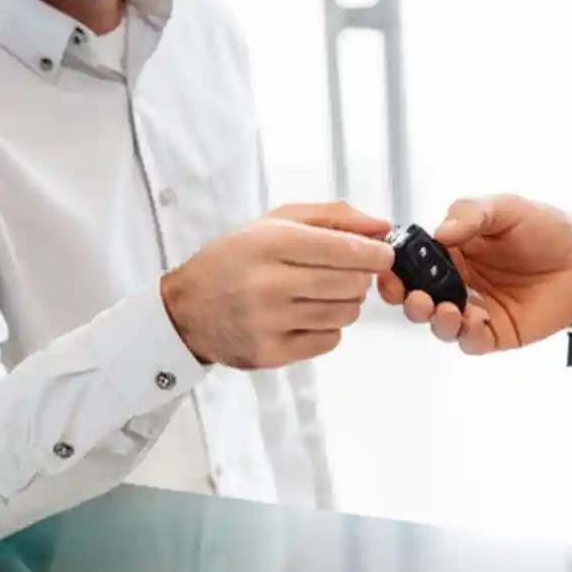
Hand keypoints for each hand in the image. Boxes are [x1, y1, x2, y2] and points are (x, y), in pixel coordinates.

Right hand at [161, 202, 393, 368]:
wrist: (186, 308)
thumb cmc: (236, 259)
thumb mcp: (274, 223)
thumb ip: (333, 217)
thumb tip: (383, 227)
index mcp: (268, 243)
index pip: (342, 249)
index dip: (374, 253)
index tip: (384, 255)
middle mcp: (267, 284)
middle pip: (350, 283)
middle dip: (359, 277)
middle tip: (345, 273)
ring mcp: (267, 322)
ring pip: (345, 313)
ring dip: (346, 302)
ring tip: (323, 293)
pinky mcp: (270, 354)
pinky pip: (330, 340)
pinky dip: (329, 327)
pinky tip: (306, 316)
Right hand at [377, 194, 571, 353]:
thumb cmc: (545, 228)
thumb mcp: (505, 208)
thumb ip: (470, 215)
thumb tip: (439, 233)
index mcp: (452, 252)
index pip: (413, 264)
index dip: (396, 270)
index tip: (389, 270)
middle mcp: (458, 283)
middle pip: (418, 299)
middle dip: (408, 301)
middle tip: (415, 297)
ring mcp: (475, 310)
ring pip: (440, 324)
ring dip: (434, 321)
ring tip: (443, 310)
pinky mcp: (496, 333)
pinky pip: (472, 342)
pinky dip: (466, 336)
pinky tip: (472, 323)